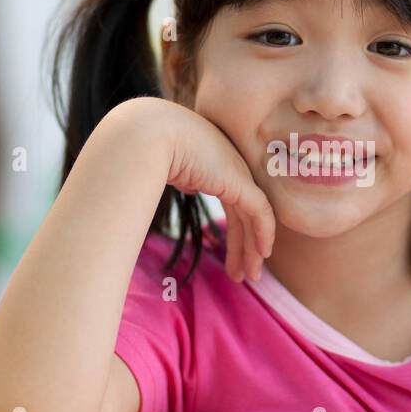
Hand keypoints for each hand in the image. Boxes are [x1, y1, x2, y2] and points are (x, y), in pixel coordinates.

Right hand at [107, 97, 275, 282]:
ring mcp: (237, 171)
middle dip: (245, 244)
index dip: (235, 227)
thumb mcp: (171, 163)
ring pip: (253, 217)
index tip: (229, 252)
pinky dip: (263, 234)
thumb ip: (186, 174)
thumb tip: (190, 184)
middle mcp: (231, 164)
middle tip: (246, 272)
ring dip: (252, 249)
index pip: (233, 199)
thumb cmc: (147, 148)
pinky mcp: (240, 182)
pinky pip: (260, 213)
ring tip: (250, 276)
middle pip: (244, 212)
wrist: (149, 135)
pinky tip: (262, 254)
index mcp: (215, 159)